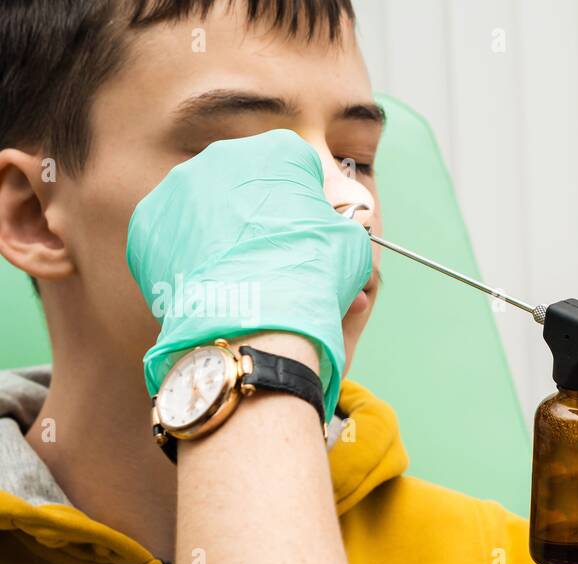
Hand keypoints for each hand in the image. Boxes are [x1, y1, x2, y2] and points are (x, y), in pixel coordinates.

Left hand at [127, 129, 371, 419]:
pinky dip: (192, 254)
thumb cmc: (312, 277)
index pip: (295, 165)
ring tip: (242, 274)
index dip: (306, 200)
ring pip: (207, 205)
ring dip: (224, 232)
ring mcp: (178, 187)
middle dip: (259, 211)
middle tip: (273, 254)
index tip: (309, 231)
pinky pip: (177, 233)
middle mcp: (222, 155)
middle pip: (245, 180)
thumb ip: (339, 220)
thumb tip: (332, 226)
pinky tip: (213, 282)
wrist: (254, 321)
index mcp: (276, 151)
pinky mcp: (148, 221)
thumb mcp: (351, 242)